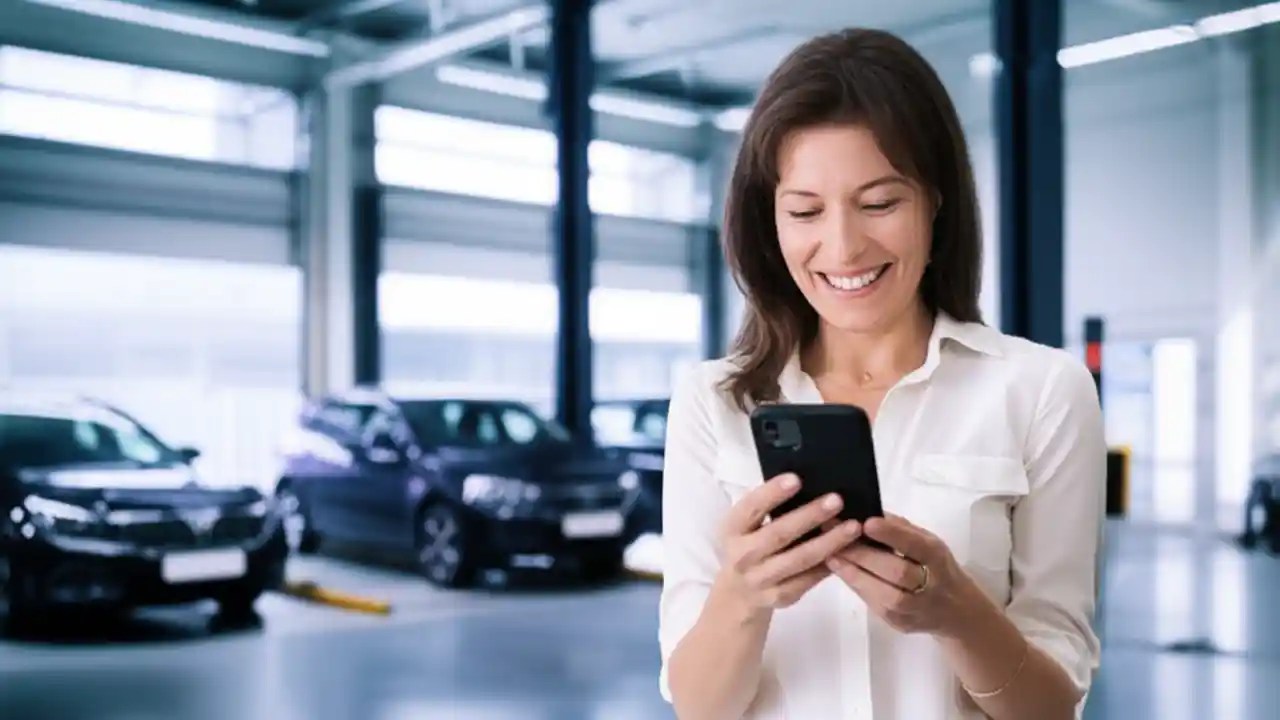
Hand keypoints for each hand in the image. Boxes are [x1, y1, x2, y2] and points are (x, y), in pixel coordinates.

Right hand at [715, 474, 862, 616]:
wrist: (738, 592)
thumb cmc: (749, 545)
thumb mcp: (745, 525)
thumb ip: (766, 508)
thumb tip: (805, 484)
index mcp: (733, 529)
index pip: (751, 508)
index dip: (772, 493)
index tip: (796, 479)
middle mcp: (743, 555)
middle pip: (779, 534)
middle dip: (809, 516)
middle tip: (836, 500)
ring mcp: (761, 579)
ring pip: (800, 559)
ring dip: (829, 542)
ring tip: (853, 526)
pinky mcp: (781, 596)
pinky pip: (810, 579)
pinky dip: (830, 563)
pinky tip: (849, 550)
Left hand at [825, 515, 982, 636]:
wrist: (957, 611)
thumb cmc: (936, 566)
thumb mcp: (927, 542)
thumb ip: (901, 530)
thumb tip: (866, 511)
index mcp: (938, 557)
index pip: (915, 545)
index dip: (891, 535)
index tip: (866, 522)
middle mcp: (932, 584)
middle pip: (897, 572)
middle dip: (863, 556)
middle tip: (834, 539)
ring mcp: (916, 608)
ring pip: (885, 595)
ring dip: (855, 575)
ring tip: (831, 557)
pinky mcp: (900, 623)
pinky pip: (876, 606)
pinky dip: (857, 587)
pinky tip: (841, 573)